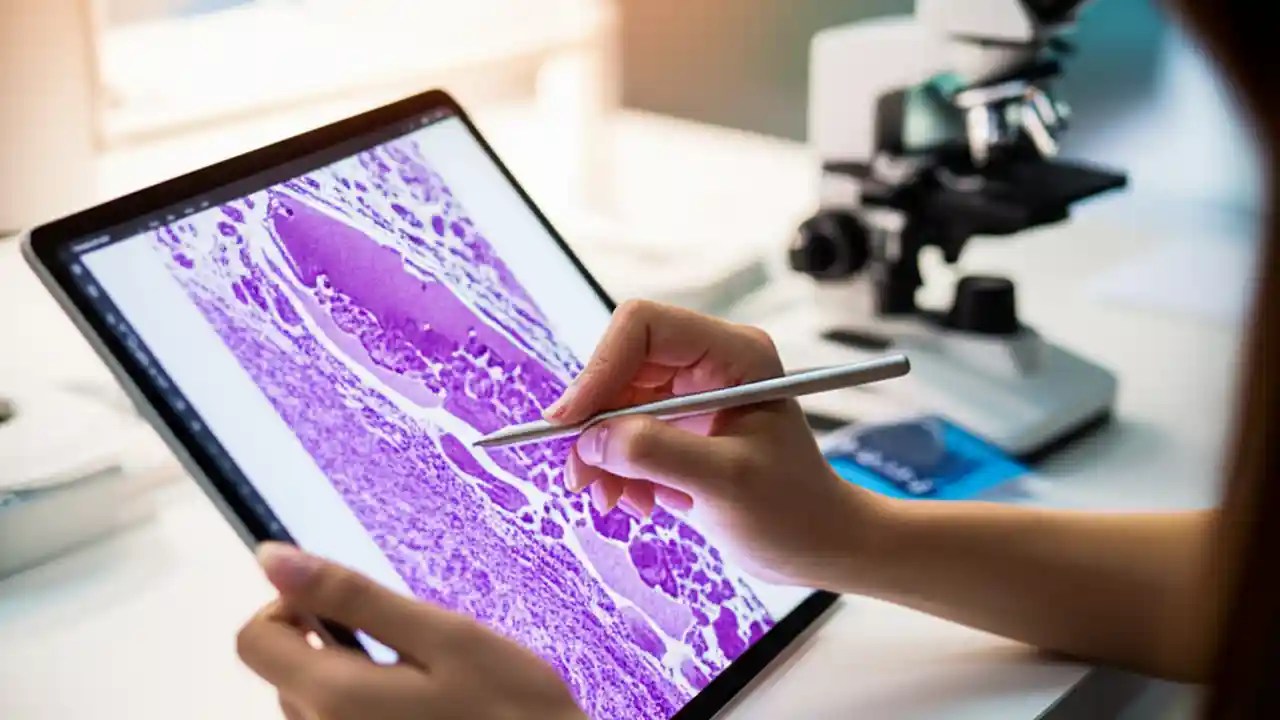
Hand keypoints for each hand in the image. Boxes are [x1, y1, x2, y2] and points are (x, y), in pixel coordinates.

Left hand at [237, 543, 585, 719]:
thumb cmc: (511, 707)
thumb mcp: (445, 636)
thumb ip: (354, 597)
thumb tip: (272, 556)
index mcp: (333, 698)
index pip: (254, 637)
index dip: (294, 604)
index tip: (356, 605)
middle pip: (285, 671)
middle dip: (332, 641)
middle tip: (407, 643)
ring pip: (314, 701)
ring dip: (352, 678)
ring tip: (422, 681)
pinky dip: (367, 708)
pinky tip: (421, 708)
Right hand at [546, 300, 882, 588]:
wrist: (816, 546)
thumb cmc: (793, 511)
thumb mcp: (726, 482)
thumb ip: (658, 453)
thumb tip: (592, 438)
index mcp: (733, 354)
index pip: (643, 328)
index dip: (599, 368)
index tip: (572, 423)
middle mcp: (709, 363)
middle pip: (620, 367)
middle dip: (597, 425)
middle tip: (583, 478)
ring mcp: (691, 394)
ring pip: (614, 405)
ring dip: (604, 456)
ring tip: (619, 503)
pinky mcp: (679, 426)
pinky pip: (625, 435)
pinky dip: (618, 470)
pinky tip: (640, 502)